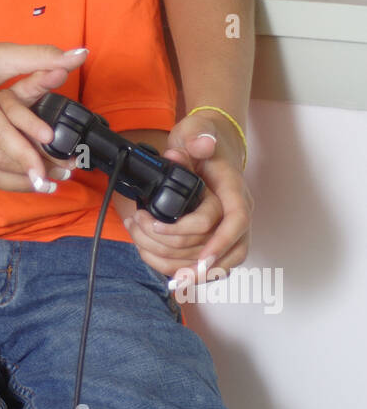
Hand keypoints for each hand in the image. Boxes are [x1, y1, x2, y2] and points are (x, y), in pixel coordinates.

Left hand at [119, 110, 251, 280]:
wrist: (212, 142)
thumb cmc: (202, 138)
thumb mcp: (195, 130)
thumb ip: (198, 137)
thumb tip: (202, 144)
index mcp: (233, 188)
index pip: (237, 219)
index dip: (222, 241)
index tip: (203, 258)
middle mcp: (238, 210)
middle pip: (235, 249)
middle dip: (205, 266)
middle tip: (174, 272)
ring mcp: (232, 224)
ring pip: (227, 261)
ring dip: (198, 273)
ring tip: (171, 278)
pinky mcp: (221, 233)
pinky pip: (216, 261)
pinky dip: (196, 271)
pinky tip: (173, 275)